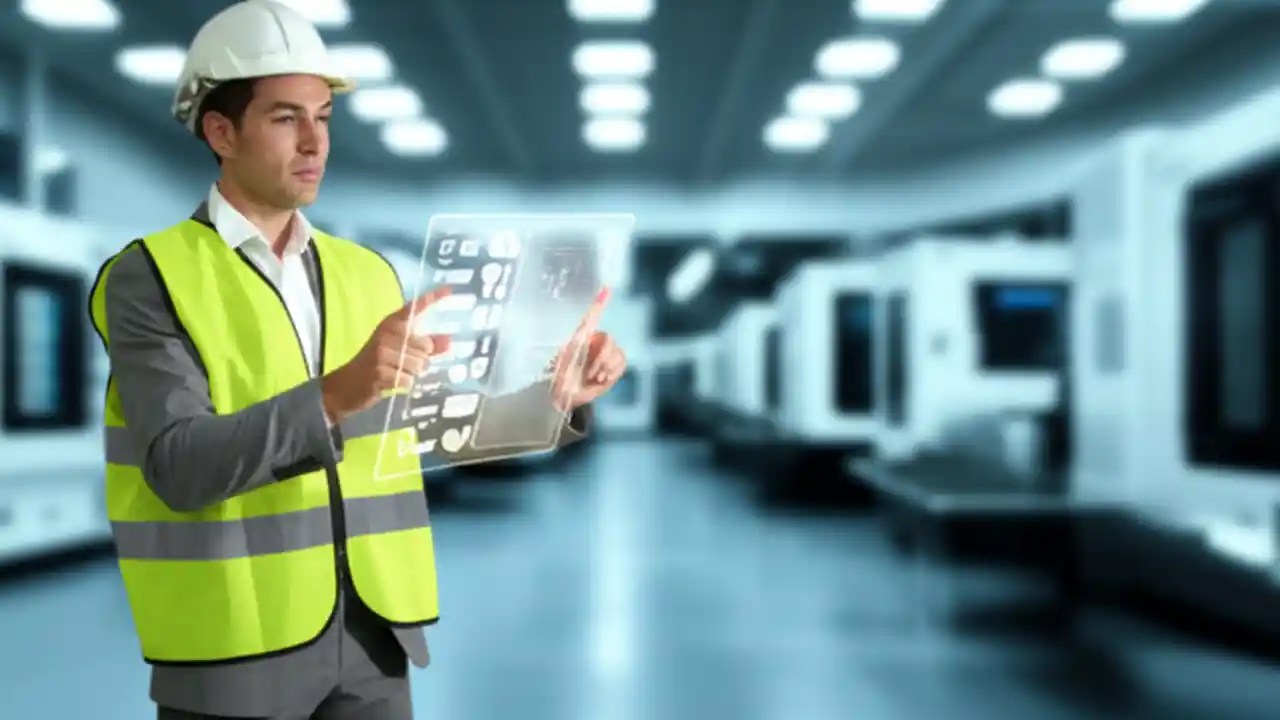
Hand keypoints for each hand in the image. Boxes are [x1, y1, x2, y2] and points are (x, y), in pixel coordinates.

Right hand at [321, 287, 453, 424]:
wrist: (345, 386)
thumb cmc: (376, 365)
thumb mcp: (399, 351)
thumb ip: (426, 346)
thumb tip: (449, 341)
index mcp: (391, 324)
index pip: (414, 309)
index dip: (432, 298)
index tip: (450, 289)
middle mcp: (387, 334)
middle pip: (425, 347)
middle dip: (421, 361)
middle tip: (403, 364)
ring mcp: (382, 353)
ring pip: (419, 366)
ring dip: (412, 374)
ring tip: (395, 373)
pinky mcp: (380, 373)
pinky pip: (409, 380)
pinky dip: (404, 384)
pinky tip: (390, 382)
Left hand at [550, 287, 627, 411]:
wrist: (567, 395)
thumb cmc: (560, 378)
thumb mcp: (562, 365)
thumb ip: (571, 353)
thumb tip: (574, 340)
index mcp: (581, 337)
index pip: (592, 316)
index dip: (600, 302)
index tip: (607, 287)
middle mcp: (595, 341)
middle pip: (608, 341)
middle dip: (601, 359)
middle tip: (592, 373)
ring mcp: (606, 352)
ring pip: (617, 353)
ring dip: (605, 368)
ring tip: (594, 377)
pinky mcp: (615, 364)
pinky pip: (621, 363)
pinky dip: (613, 373)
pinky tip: (602, 379)